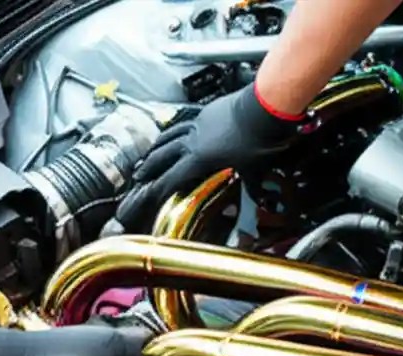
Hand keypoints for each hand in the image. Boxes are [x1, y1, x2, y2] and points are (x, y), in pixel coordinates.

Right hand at [114, 83, 301, 231]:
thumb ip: (253, 185)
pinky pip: (186, 122)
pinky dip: (178, 129)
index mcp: (200, 158)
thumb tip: (261, 200)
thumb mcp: (255, 170)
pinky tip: (179, 130)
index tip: (150, 194)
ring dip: (159, 145)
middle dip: (150, 166)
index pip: (174, 176)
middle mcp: (193, 140)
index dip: (161, 187)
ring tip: (151, 151)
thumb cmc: (258, 142)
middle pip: (164, 154)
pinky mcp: (207, 111)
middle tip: (138, 174)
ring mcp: (199, 123)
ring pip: (171, 134)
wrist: (264, 108)